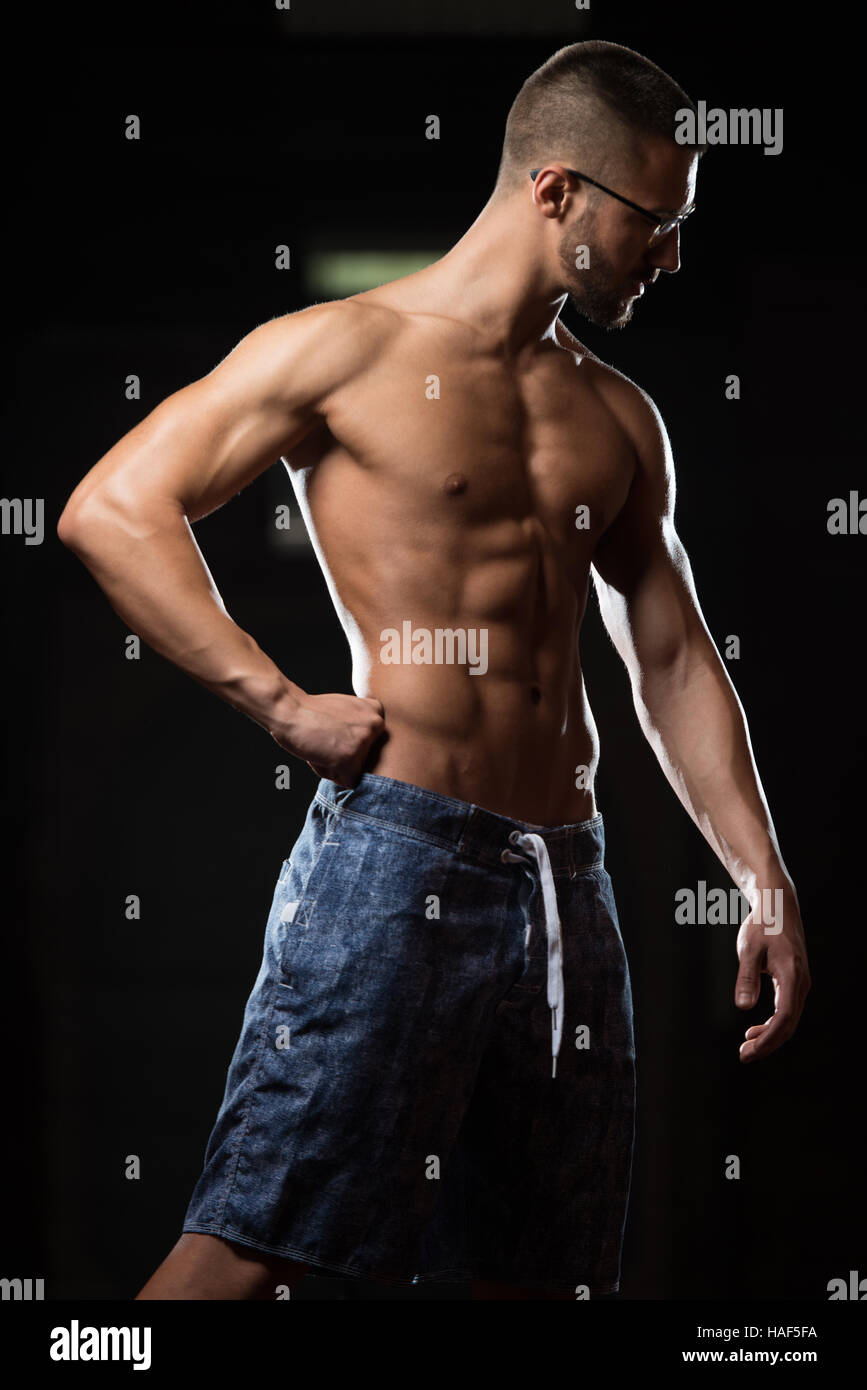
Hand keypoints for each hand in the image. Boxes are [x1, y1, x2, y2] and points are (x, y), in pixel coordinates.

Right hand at [273, 691, 385, 787]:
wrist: (288, 709)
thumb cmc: (311, 711)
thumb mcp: (348, 708)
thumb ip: (363, 725)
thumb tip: (375, 754)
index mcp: (378, 711)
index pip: (374, 745)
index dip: (350, 743)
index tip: (334, 731)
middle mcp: (376, 724)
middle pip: (367, 759)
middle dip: (345, 757)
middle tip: (325, 739)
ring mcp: (364, 741)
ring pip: (357, 771)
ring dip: (337, 766)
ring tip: (320, 745)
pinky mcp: (350, 758)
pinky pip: (348, 782)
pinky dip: (330, 774)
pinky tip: (318, 755)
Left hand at [734, 885, 810, 1061]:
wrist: (778, 906)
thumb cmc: (762, 924)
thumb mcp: (749, 947)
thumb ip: (746, 976)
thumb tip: (742, 1006)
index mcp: (792, 976)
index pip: (783, 1018)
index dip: (766, 1039)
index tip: (748, 1051)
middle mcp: (801, 983)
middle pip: (788, 1024)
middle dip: (767, 1043)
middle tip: (744, 1056)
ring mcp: (800, 983)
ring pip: (789, 1019)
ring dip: (770, 1036)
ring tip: (747, 1046)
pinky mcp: (795, 981)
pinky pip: (788, 1010)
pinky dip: (773, 1023)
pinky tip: (755, 1029)